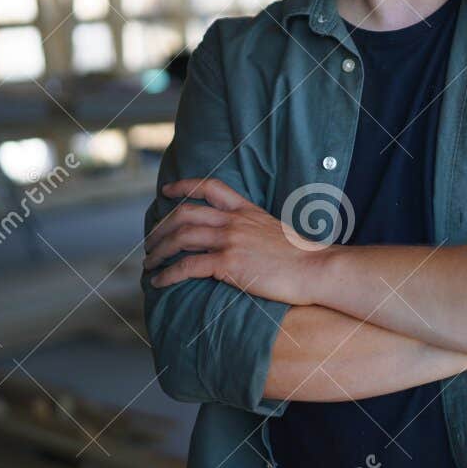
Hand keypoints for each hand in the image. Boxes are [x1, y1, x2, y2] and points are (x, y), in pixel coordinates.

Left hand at [143, 178, 324, 303]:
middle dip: (162, 227)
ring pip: (181, 238)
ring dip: (159, 250)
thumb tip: (241, 241)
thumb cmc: (303, 257)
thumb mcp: (275, 231)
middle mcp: (235, 221)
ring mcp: (230, 241)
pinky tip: (159, 281)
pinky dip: (168, 274)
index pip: (210, 187)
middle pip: (185, 214)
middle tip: (150, 241)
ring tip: (150, 262)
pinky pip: (187, 266)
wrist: (316, 269)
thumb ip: (253, 229)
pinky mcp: (228, 264)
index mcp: (246, 210)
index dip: (184, 186)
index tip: (167, 192)